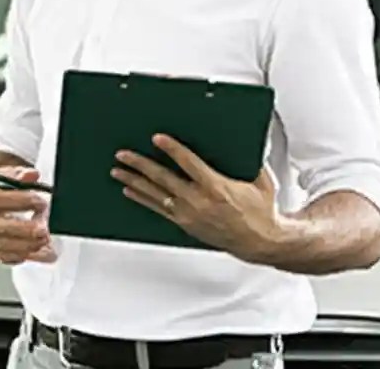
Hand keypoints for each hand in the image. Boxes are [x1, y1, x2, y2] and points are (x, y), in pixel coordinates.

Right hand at [0, 166, 56, 265]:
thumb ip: (16, 174)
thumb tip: (32, 175)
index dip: (21, 201)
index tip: (41, 202)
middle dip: (25, 230)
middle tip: (44, 228)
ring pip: (1, 246)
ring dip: (26, 245)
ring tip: (44, 240)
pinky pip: (1, 256)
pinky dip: (20, 255)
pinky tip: (35, 250)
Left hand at [112, 134, 291, 262]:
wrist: (258, 242)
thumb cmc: (260, 212)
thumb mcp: (261, 181)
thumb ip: (250, 160)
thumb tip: (244, 138)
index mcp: (217, 188)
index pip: (189, 163)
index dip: (171, 149)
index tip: (157, 138)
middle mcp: (199, 202)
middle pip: (163, 178)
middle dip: (140, 164)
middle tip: (124, 154)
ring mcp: (189, 215)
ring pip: (156, 195)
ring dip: (134, 181)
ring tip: (118, 171)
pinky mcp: (185, 224)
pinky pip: (158, 209)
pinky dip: (142, 199)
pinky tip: (130, 190)